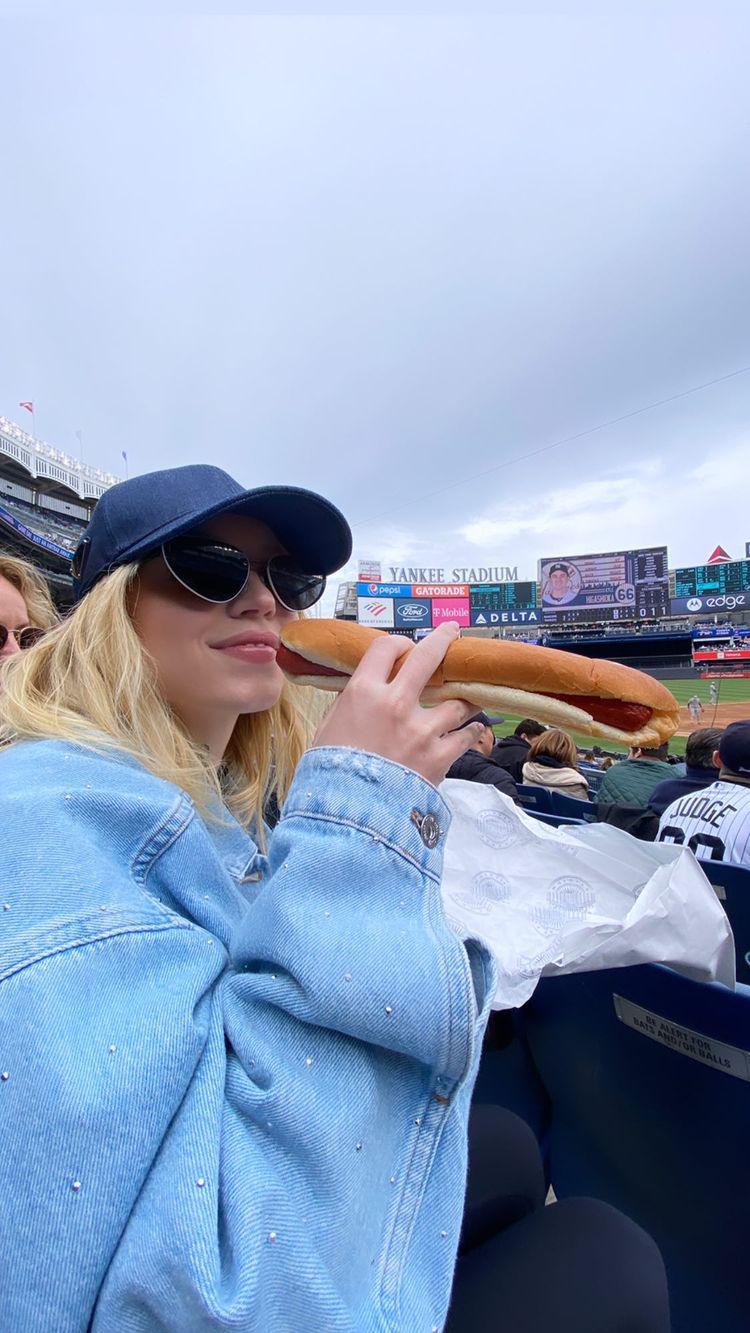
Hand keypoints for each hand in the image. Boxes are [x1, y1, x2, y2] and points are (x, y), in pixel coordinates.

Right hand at [312, 623, 484, 785]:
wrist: (348, 815)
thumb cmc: (331, 773)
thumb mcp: (328, 729)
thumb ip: (350, 706)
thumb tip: (364, 694)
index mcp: (363, 693)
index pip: (385, 648)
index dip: (398, 643)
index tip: (406, 647)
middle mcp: (396, 704)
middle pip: (428, 657)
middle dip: (443, 640)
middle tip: (453, 633)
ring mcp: (422, 730)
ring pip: (457, 700)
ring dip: (463, 698)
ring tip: (469, 697)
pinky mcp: (440, 756)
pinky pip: (466, 736)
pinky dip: (471, 732)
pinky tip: (473, 729)